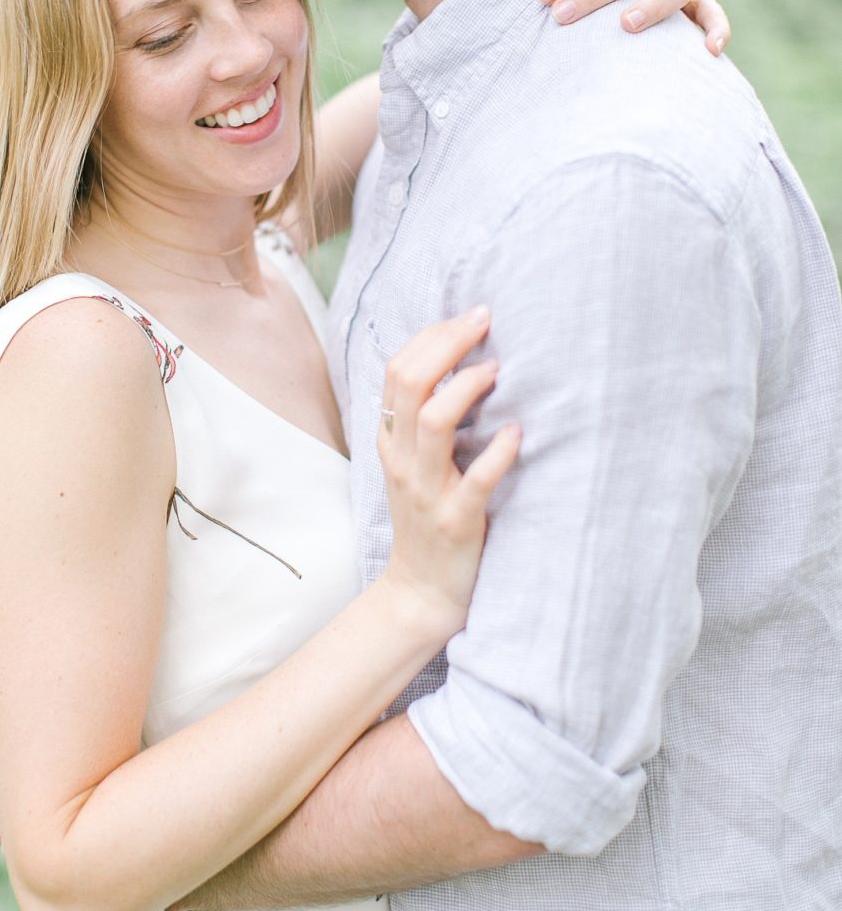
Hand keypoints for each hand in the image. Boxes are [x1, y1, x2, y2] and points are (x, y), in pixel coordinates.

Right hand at [378, 308, 519, 641]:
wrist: (421, 593)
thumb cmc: (427, 521)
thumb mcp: (412, 466)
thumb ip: (423, 421)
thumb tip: (457, 363)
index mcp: (391, 442)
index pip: (397, 371)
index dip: (431, 337)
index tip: (468, 317)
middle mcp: (403, 460)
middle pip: (410, 384)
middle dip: (448, 344)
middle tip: (484, 321)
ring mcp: (427, 491)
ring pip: (433, 423)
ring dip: (467, 388)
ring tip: (496, 369)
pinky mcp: (457, 521)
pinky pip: (476, 480)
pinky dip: (498, 452)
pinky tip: (518, 433)